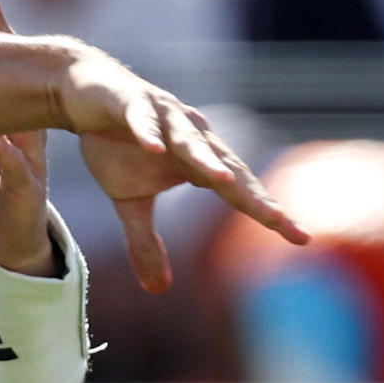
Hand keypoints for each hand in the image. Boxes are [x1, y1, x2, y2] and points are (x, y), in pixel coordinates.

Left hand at [0, 0, 62, 276]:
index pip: (0, 65)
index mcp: (8, 117)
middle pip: (17, 77)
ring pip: (25, 120)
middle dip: (3, 37)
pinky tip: (0, 144)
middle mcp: (23, 130)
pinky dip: (9, 160)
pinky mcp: (28, 195)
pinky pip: (20, 175)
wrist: (7, 242)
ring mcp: (29, 160)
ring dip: (12, 92)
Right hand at [55, 41, 299, 293]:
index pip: (239, 192)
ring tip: (225, 181)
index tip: (300, 238)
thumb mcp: (129, 201)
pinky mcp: (132, 102)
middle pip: (226, 168)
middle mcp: (192, 136)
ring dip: (206, 159)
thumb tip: (158, 290)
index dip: (266, 213)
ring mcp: (165, 116)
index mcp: (200, 160)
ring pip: (188, 140)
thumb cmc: (116, 145)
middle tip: (277, 219)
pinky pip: (142, 119)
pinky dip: (148, 132)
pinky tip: (153, 148)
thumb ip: (146, 242)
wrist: (83, 92)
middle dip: (252, 193)